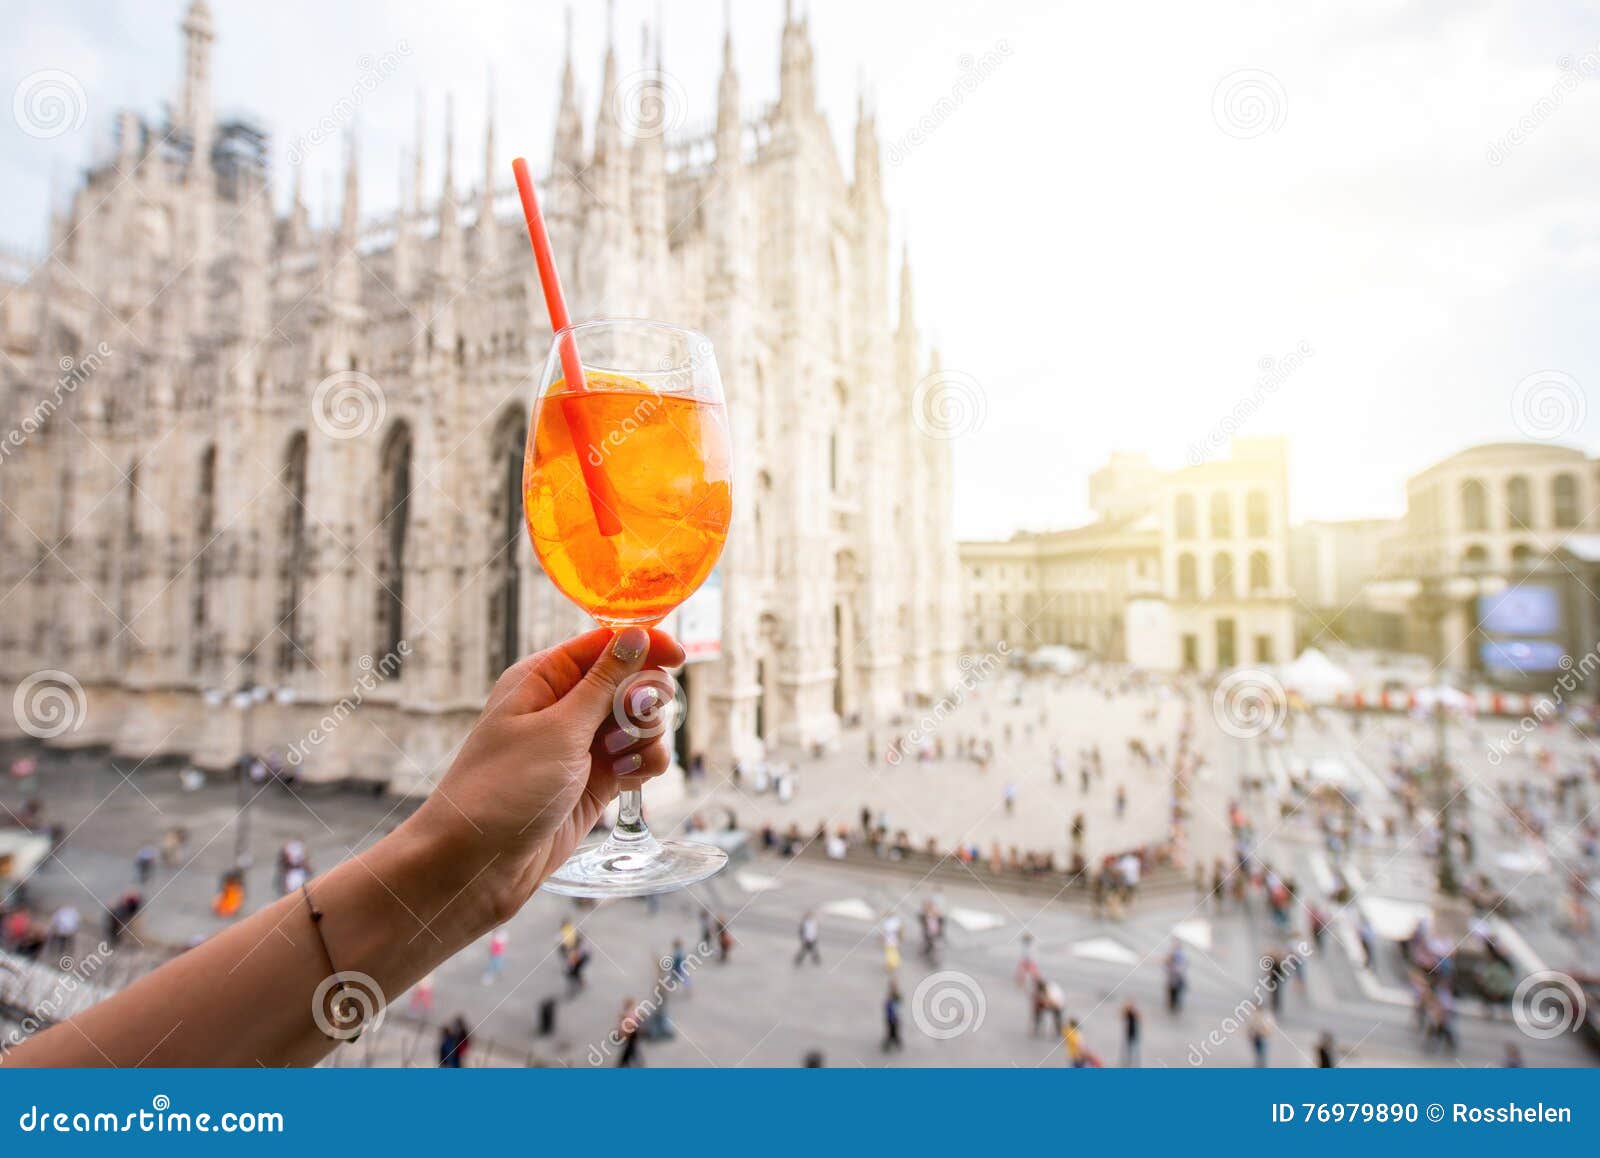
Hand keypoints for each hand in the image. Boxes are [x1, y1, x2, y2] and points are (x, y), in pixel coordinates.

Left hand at [404, 627, 684, 924]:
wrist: (478, 865)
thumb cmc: (504, 789)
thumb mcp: (559, 729)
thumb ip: (605, 683)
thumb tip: (637, 635)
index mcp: (544, 678)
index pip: (607, 645)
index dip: (646, 647)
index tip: (680, 659)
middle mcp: (565, 705)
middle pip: (632, 681)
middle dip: (643, 701)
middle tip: (631, 723)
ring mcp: (583, 744)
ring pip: (641, 722)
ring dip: (645, 737)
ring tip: (617, 760)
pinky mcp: (597, 779)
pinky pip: (639, 757)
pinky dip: (644, 764)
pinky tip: (627, 780)